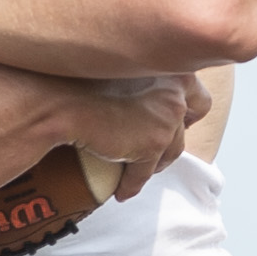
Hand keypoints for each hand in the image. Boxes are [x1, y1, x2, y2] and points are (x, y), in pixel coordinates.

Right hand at [58, 70, 207, 197]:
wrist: (58, 99)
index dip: (184, 109)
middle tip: (154, 144)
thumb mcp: (119, 68)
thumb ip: (140, 79)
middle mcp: (177, 86)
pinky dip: (133, 183)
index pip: (197, 94)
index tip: (170, 118)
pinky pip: (146, 172)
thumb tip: (145, 103)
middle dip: (174, 135)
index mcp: (172, 64)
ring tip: (135, 168)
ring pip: (171, 150)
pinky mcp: (153, 143)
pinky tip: (122, 190)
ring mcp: (168, 115)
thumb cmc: (76, 79)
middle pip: (188, 122)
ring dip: (156, 162)